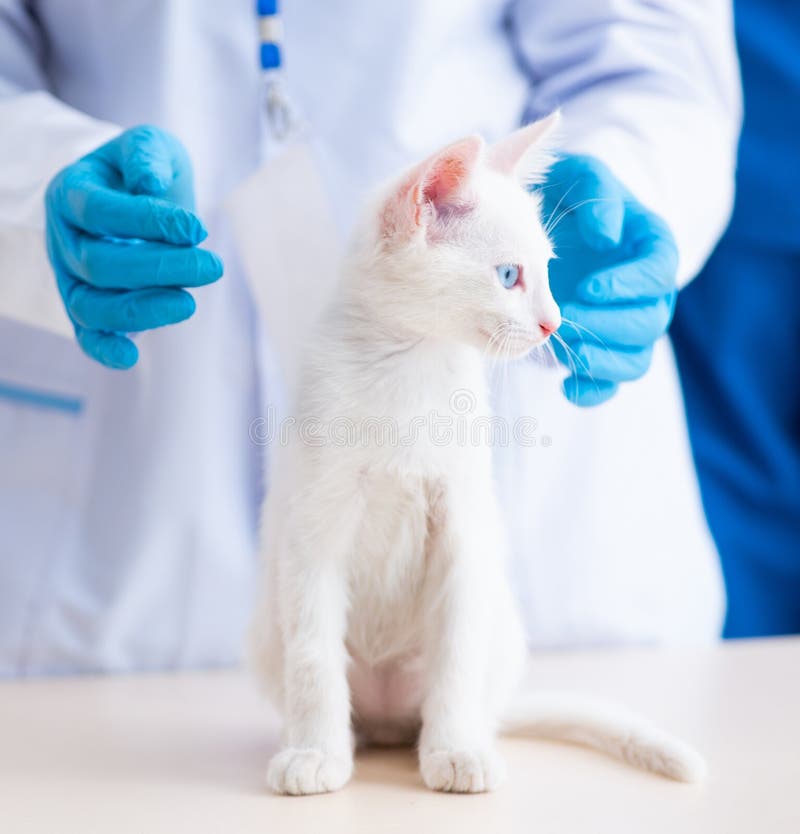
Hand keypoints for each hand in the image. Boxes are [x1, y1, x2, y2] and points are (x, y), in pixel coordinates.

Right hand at [45, 125, 223, 368]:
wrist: (134, 194)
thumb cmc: (145, 170)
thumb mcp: (151, 146)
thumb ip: (148, 156)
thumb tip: (150, 183)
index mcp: (71, 194)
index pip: (100, 213)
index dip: (148, 222)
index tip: (197, 228)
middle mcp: (65, 239)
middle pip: (100, 264)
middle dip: (160, 268)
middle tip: (212, 266)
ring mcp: (73, 278)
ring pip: (92, 305)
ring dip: (143, 309)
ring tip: (189, 304)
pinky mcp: (90, 308)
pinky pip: (87, 335)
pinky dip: (104, 350)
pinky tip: (131, 357)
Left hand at [537, 155, 677, 405]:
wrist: (554, 226)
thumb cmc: (569, 197)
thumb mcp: (580, 177)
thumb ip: (597, 194)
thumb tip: (607, 235)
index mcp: (653, 247)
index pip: (659, 272)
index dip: (627, 284)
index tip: (588, 287)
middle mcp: (649, 293)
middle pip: (649, 322)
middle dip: (607, 324)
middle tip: (565, 318)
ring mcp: (629, 326)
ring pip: (636, 359)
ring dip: (602, 360)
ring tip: (565, 347)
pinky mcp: (605, 351)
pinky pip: (610, 384)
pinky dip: (591, 390)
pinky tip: (565, 385)